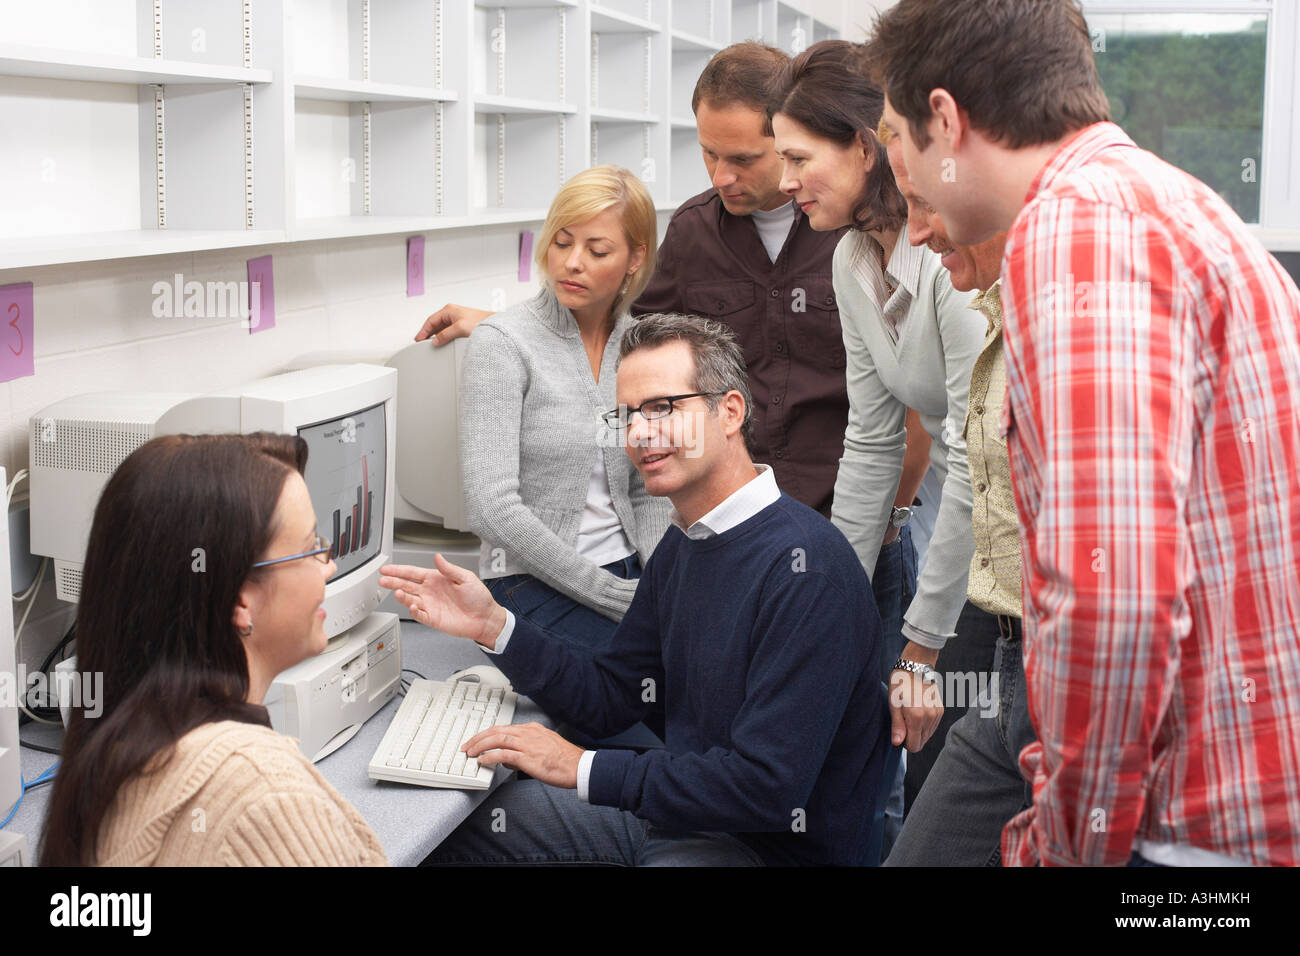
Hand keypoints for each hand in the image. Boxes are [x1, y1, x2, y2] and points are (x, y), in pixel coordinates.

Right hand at [379, 554, 506, 648]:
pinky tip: (411, 605)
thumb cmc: (478, 598)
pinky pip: (418, 614)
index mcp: (437, 579)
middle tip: (382, 580)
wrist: (485, 618)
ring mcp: (430, 605)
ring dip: (401, 596)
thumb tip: (438, 557)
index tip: (387, 568)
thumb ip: (449, 569)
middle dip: (393, 582)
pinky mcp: (433, 618)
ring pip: (409, 599)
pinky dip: (413, 611)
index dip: (399, 570)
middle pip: (406, 585)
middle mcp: (430, 592)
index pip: (413, 573)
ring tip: (397, 592)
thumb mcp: (466, 578)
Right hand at [414, 303, 492, 344]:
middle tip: (422, 343)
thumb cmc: (482, 322)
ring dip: (436, 335)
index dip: (423, 331)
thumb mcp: (460, 328)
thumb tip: (436, 341)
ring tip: (431, 344)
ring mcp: (457, 319)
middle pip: (435, 324)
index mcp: (449, 310)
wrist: (495, 326)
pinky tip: (443, 343)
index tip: (418, 339)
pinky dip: (443, 337)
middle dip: (428, 333)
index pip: (430, 320)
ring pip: (441, 328)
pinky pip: (448, 331)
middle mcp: (452, 313)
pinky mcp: (462, 326)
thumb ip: (445, 335)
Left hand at [463, 721, 583, 788]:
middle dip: (479, 737)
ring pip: (497, 739)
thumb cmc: (564, 760)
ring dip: (480, 745)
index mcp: (532, 729)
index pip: (504, 728)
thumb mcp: (544, 748)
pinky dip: (490, 756)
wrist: (578, 766)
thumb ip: (525, 751)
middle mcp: (528, 733)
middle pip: (497, 730)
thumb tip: (507, 760)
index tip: (478, 740)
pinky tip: (482, 761)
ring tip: (471, 752)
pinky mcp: (528, 757)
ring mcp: (528, 744)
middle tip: (468, 746)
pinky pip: (503, 754)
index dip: (487, 734)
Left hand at [888, 642, 942, 751]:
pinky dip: (924, 725)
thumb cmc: (900, 684)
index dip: (904, 743)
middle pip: (922, 742)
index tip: (899, 731)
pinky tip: (917, 713)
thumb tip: (898, 743)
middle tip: (903, 721)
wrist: (916, 667)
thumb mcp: (894, 704)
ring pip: (928, 736)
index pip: (914, 746)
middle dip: (911, 738)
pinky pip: (932, 727)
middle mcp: (930, 718)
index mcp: (917, 717)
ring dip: (918, 731)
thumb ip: (897, 725)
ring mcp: (937, 714)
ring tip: (909, 714)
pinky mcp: (940, 710)